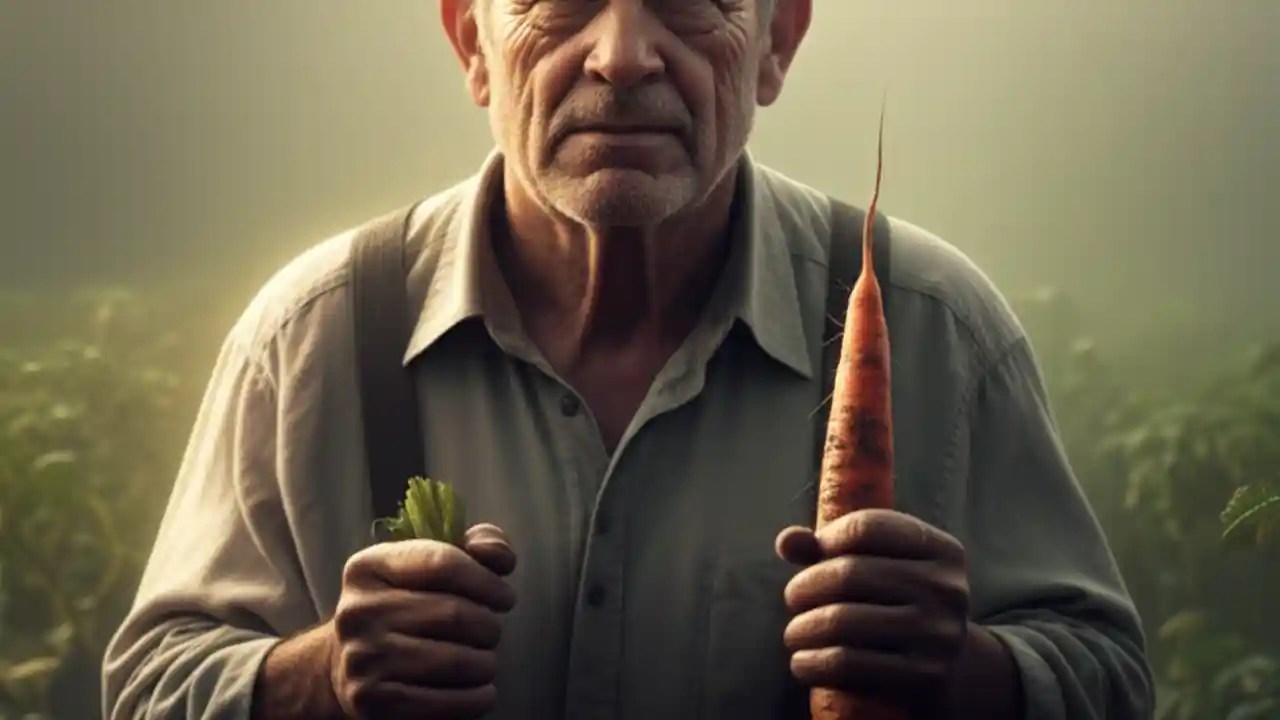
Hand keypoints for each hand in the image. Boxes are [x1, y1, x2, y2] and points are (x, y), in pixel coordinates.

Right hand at [327, 523, 517, 718]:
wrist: (352, 668)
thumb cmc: (408, 609)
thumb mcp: (433, 565)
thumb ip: (477, 546)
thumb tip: (500, 556)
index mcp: (369, 567)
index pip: (444, 564)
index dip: (487, 581)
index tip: (504, 597)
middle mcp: (358, 611)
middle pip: (455, 613)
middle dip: (489, 626)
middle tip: (489, 633)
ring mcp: (362, 659)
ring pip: (457, 661)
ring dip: (485, 663)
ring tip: (482, 661)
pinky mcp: (372, 703)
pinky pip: (448, 702)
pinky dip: (478, 698)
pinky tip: (480, 690)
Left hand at [775, 509, 969, 713]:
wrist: (948, 667)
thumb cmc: (898, 603)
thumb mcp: (877, 565)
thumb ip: (830, 548)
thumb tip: (787, 541)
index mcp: (941, 550)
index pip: (867, 527)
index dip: (829, 537)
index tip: (815, 554)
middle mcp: (947, 589)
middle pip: (850, 573)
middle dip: (805, 586)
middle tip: (793, 598)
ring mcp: (938, 634)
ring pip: (843, 621)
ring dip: (802, 628)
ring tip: (794, 632)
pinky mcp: (923, 676)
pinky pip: (848, 664)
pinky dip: (812, 662)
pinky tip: (801, 661)